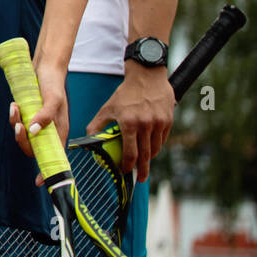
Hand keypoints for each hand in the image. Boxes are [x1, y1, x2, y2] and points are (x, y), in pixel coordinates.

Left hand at [9, 61, 69, 187]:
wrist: (44, 68)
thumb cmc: (53, 84)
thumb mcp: (53, 100)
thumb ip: (45, 116)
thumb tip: (33, 131)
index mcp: (59, 131)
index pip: (55, 156)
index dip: (48, 169)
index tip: (41, 182)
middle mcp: (48, 130)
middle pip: (33, 148)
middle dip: (23, 141)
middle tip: (19, 127)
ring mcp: (37, 123)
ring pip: (23, 136)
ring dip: (16, 125)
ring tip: (15, 108)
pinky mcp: (28, 115)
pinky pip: (18, 123)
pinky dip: (14, 116)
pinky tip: (14, 105)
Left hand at [87, 62, 174, 181]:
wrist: (147, 77)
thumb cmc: (125, 94)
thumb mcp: (107, 108)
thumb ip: (97, 125)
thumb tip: (88, 140)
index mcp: (129, 123)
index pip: (130, 152)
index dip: (128, 165)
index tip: (125, 172)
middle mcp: (145, 124)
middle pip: (145, 155)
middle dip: (142, 170)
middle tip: (139, 179)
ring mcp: (159, 123)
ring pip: (155, 149)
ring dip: (149, 158)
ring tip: (144, 164)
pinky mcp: (168, 121)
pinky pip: (162, 140)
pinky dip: (156, 146)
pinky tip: (150, 149)